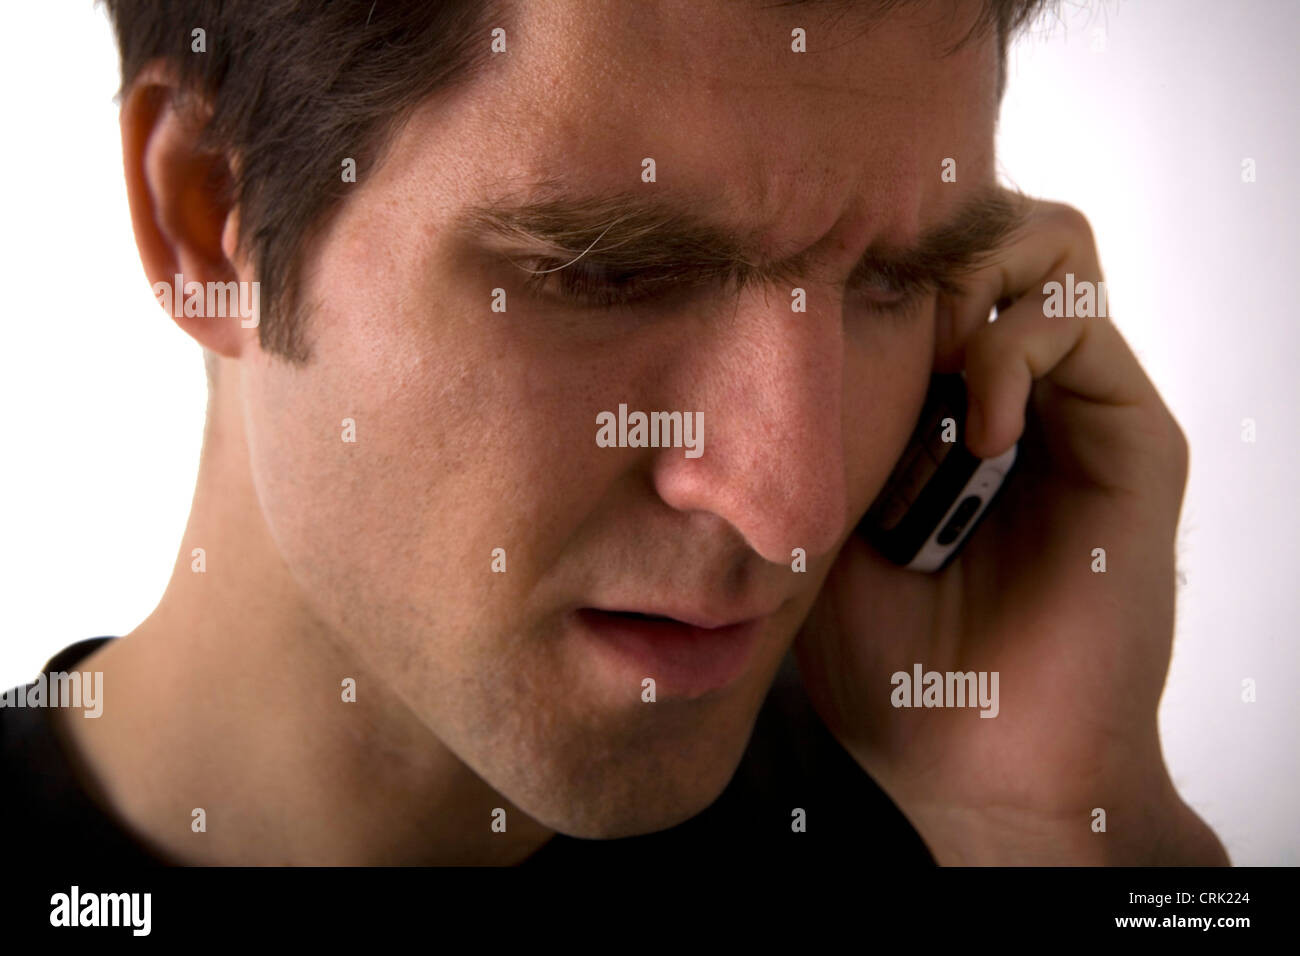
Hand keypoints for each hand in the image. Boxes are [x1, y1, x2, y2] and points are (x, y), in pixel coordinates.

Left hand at [793, 195, 1228, 864]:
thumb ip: (819, 436)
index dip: (869, 257)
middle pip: (988, 231)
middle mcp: (1014, 393)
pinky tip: (980, 434)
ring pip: (1048, 248)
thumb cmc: (894, 666)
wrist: (978, 766)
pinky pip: (1081, 325)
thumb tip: (762, 339)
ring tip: (933, 380)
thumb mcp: (820, 535)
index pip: (920, 269)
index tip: (811, 294)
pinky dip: (1017, 351)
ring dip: (971, 288)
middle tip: (877, 331)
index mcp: (940, 410)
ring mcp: (1076, 410)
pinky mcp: (1132, 441)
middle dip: (924, 255)